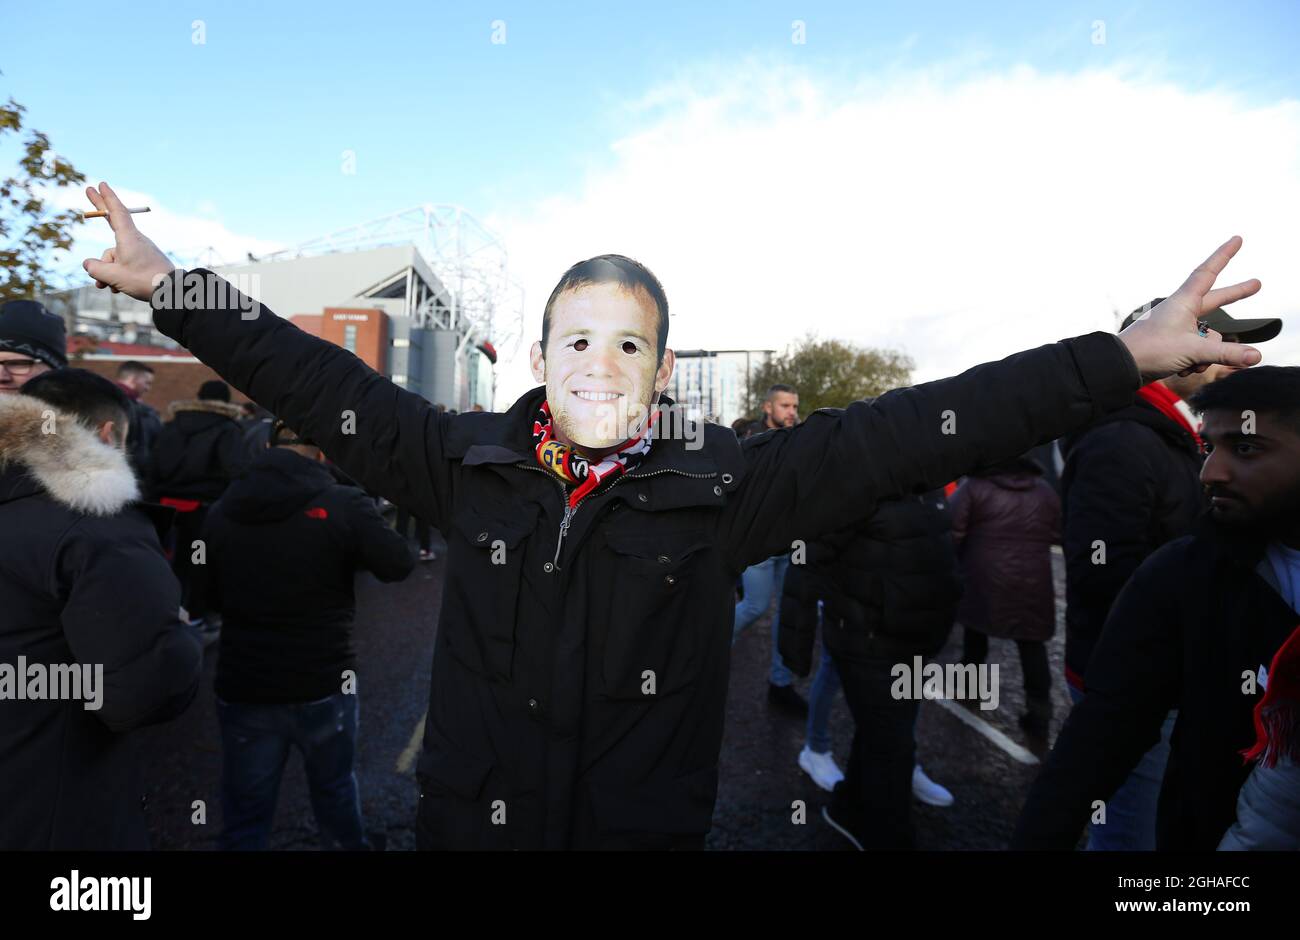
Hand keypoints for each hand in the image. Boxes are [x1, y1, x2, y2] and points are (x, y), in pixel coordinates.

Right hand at [80, 182, 176, 301]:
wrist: (172, 292)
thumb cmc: (144, 281)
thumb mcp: (114, 276)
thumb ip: (96, 269)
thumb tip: (88, 264)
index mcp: (129, 238)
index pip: (116, 212)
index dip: (107, 198)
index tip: (101, 184)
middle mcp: (134, 241)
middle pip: (113, 223)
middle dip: (99, 209)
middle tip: (89, 191)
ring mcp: (140, 251)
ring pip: (114, 256)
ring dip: (107, 271)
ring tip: (110, 286)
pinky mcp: (144, 262)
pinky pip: (124, 264)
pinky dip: (117, 275)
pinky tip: (118, 289)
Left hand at [1119, 236, 1262, 383]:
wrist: (1120, 367)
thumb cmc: (1151, 351)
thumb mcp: (1194, 352)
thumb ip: (1226, 353)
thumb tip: (1255, 357)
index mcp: (1184, 302)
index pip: (1208, 272)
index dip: (1224, 255)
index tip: (1237, 239)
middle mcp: (1180, 311)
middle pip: (1214, 300)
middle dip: (1235, 295)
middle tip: (1257, 284)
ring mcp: (1176, 328)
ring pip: (1206, 337)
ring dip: (1206, 355)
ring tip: (1191, 364)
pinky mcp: (1171, 344)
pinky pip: (1194, 351)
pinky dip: (1194, 362)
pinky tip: (1181, 371)